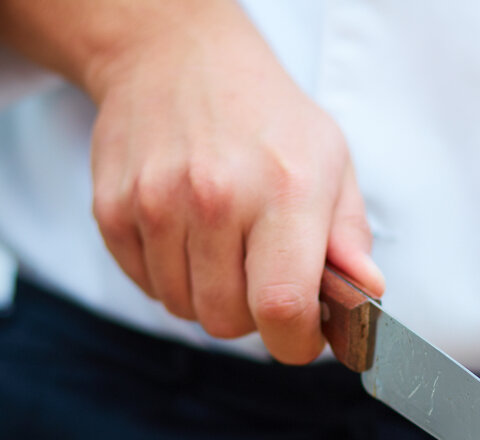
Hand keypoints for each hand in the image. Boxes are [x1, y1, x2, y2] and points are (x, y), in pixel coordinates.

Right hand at [0, 0, 381, 363]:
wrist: (177, 57)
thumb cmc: (268, 120)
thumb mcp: (333, 165)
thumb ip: (350, 241)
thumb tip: (366, 295)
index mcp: (285, 191)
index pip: (282, 309)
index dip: (296, 343)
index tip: (303, 335)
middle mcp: (217, 198)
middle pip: (228, 322)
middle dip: (254, 317)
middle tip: (264, 275)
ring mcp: (157, 203)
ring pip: (184, 310)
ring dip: (210, 296)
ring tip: (226, 248)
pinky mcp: (112, 209)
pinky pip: (147, 287)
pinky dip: (171, 277)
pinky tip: (189, 236)